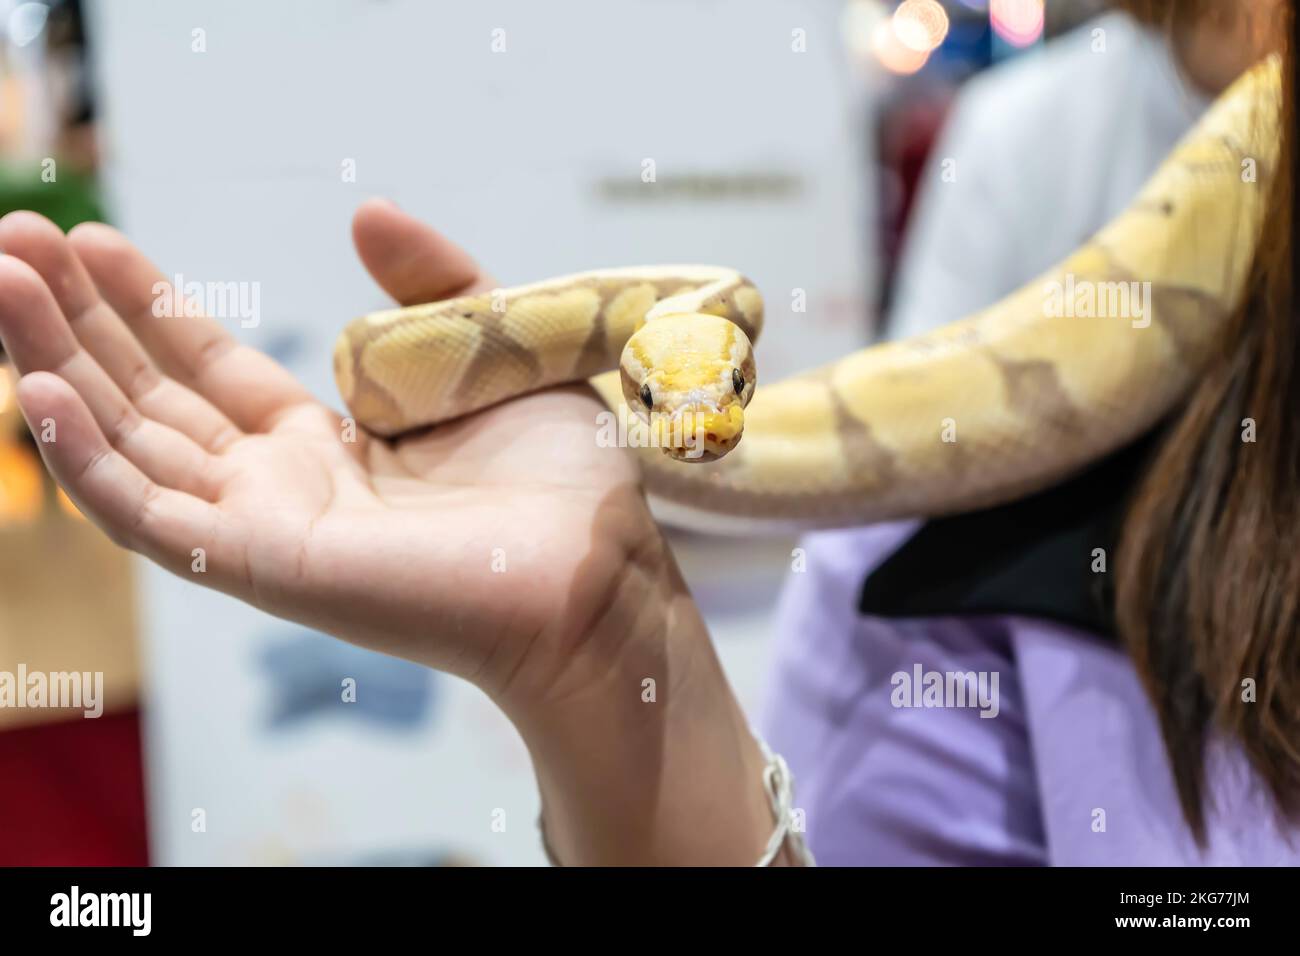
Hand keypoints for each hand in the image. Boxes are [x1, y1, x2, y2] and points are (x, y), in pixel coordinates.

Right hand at [0, 202, 659, 710]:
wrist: (594, 565)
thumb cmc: (561, 475)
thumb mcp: (489, 342)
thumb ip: (427, 280)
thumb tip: (365, 213)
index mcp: (329, 442)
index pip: (209, 366)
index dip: (148, 303)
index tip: (93, 238)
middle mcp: (282, 485)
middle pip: (150, 395)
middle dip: (77, 319)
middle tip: (12, 237)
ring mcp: (264, 528)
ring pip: (129, 443)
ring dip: (55, 365)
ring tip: (0, 280)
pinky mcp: (261, 564)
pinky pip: (147, 510)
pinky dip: (84, 457)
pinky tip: (34, 388)